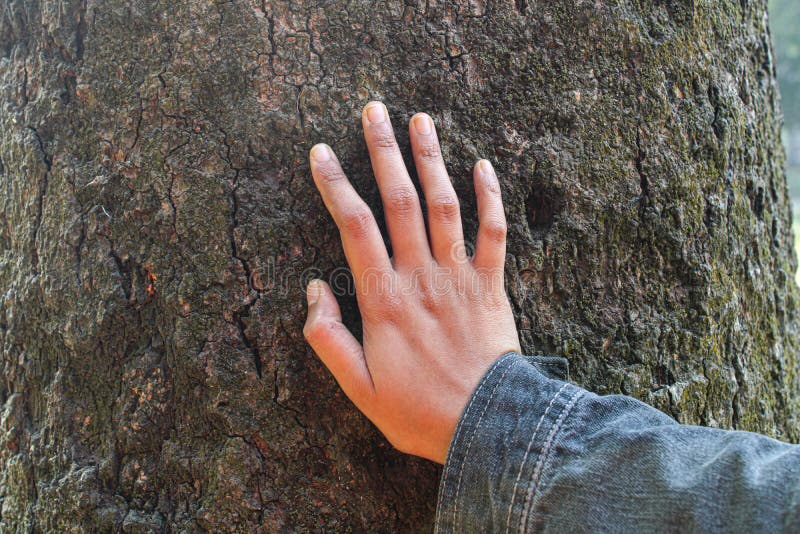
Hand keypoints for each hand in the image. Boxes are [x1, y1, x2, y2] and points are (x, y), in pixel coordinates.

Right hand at [303, 101, 520, 463]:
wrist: (487, 426)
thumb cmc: (419, 410)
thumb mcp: (359, 389)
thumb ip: (328, 338)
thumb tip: (313, 289)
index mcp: (384, 298)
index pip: (354, 226)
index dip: (336, 184)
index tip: (321, 152)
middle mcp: (421, 276)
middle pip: (399, 201)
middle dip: (383, 152)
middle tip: (373, 111)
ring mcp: (459, 276)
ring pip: (444, 204)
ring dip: (431, 159)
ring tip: (420, 120)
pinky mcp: (492, 285)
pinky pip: (494, 232)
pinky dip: (490, 196)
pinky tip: (483, 165)